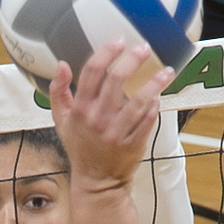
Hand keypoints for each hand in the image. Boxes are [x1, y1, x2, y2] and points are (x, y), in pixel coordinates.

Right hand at [47, 41, 171, 192]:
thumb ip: (58, 91)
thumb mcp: (61, 120)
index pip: (92, 72)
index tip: (118, 42)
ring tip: (166, 71)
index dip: (106, 53)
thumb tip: (62, 64)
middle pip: (117, 80)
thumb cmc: (80, 147)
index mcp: (80, 109)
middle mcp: (97, 119)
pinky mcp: (133, 144)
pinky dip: (155, 106)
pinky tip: (159, 96)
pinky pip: (148, 120)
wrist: (96, 181)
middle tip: (144, 49)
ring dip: (155, 83)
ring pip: (139, 100)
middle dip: (133, 60)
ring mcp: (116, 132)